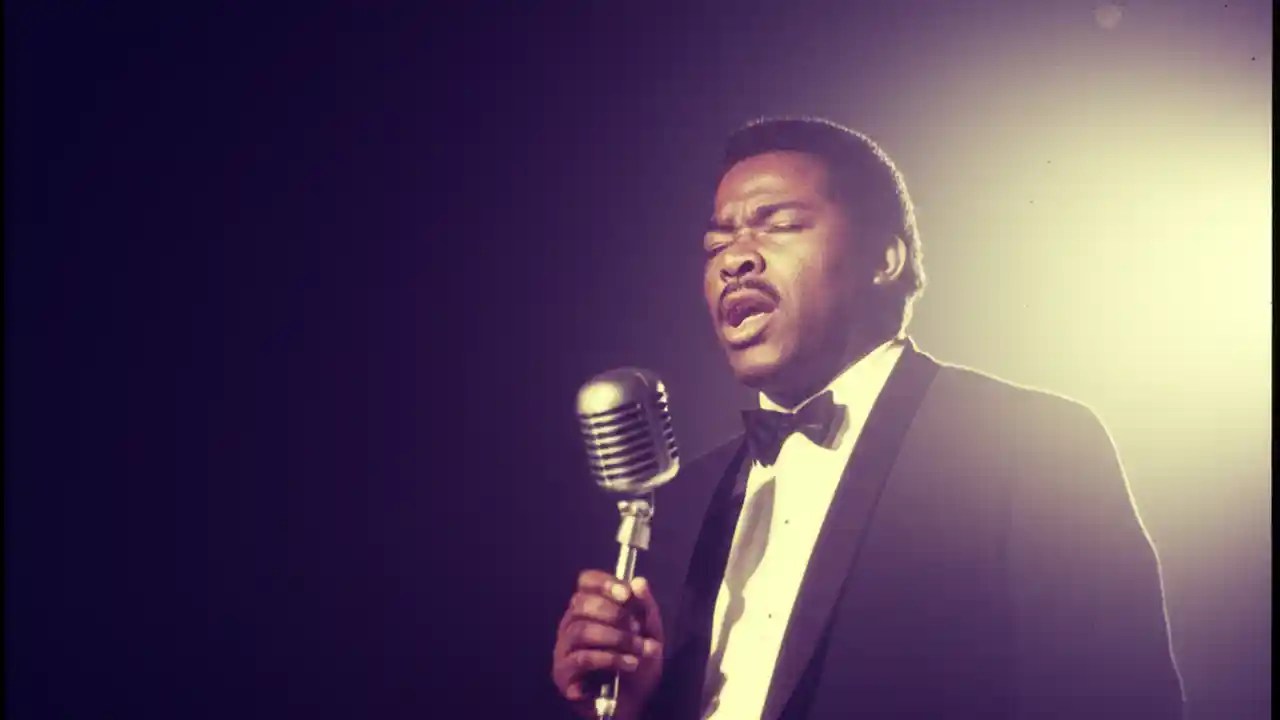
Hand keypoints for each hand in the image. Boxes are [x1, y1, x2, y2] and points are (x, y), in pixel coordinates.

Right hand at [552, 570, 664, 719]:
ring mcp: (564, 648)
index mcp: (589, 610)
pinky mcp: (563, 673)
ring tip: (637, 648)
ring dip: (615, 637)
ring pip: (580, 629)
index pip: (585, 582)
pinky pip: (582, 658)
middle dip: (614, 613)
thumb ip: (646, 609)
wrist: (633, 706)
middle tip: (637, 628)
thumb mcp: (650, 635)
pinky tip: (629, 665)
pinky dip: (610, 659)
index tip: (626, 594)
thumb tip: (638, 582)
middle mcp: (571, 624)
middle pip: (580, 603)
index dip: (604, 583)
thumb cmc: (637, 667)